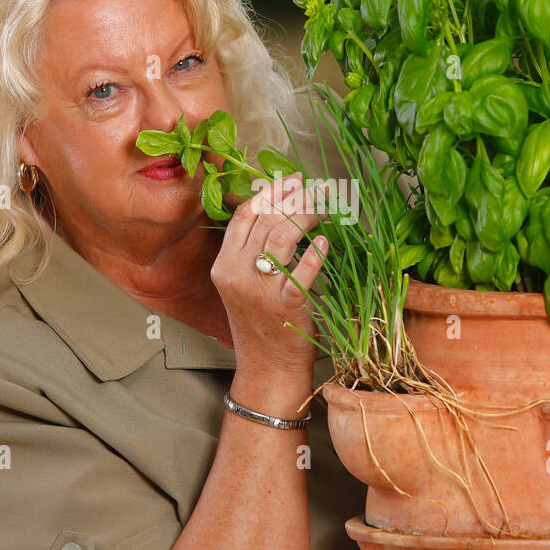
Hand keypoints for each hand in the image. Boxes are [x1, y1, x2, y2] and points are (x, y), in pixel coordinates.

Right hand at [211, 171, 328, 376]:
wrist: (268, 369)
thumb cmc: (262, 324)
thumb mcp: (245, 285)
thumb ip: (254, 252)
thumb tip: (281, 210)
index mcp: (224, 266)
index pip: (244, 216)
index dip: (270, 193)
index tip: (293, 180)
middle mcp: (237, 275)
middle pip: (267, 220)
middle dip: (296, 198)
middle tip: (319, 189)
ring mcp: (259, 291)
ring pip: (282, 237)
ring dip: (307, 216)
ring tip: (325, 209)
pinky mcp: (284, 306)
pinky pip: (300, 273)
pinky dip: (314, 255)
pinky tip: (325, 243)